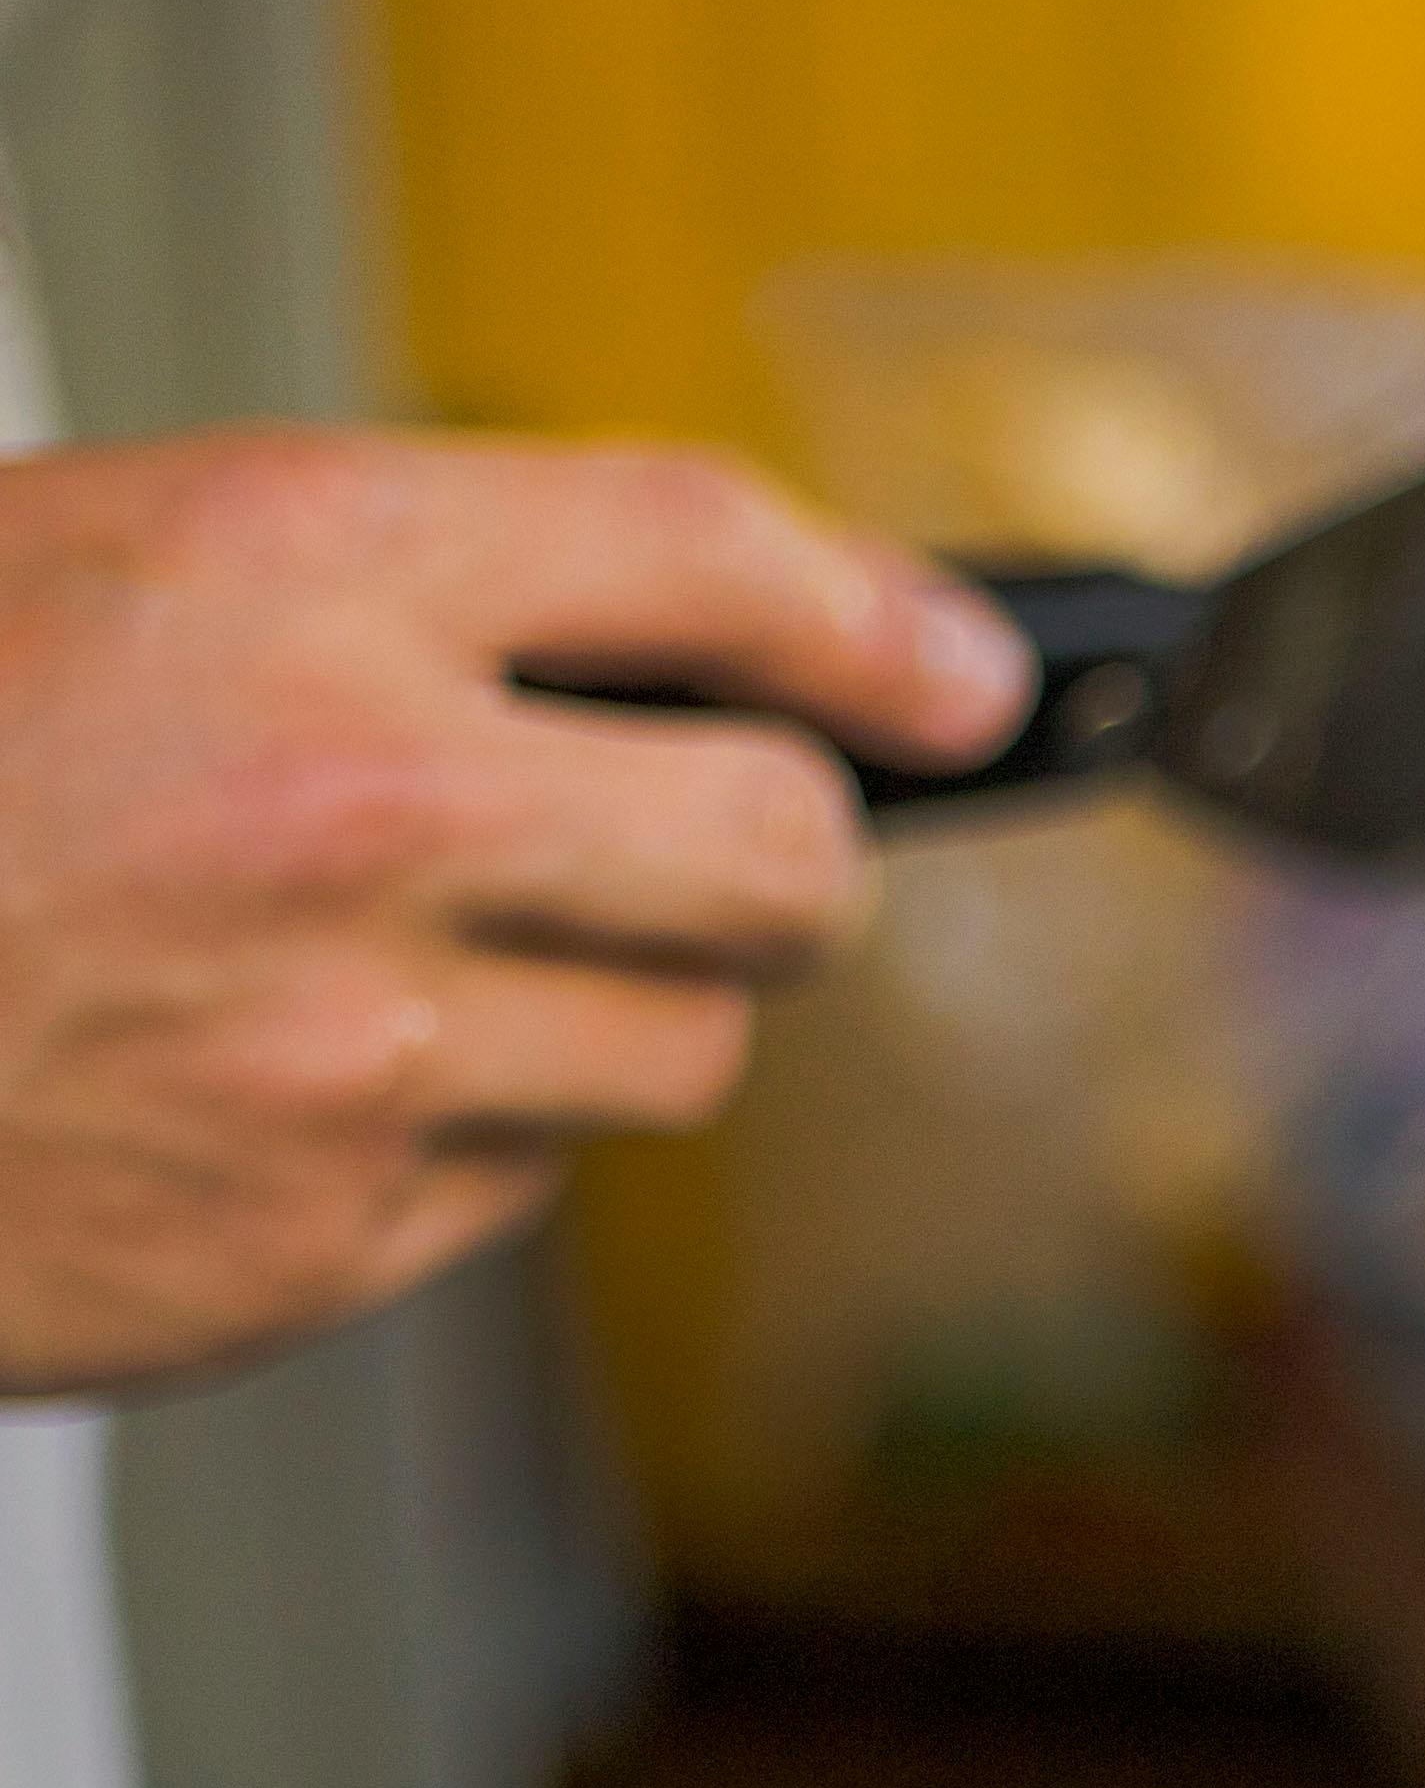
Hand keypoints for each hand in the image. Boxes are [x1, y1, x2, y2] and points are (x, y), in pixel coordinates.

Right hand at [0, 426, 1033, 1394]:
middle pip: (789, 853)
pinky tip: (284, 1079)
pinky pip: (518, 1187)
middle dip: (789, 856)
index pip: (714, 558)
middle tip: (725, 849)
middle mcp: (353, 799)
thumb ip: (386, 593)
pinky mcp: (312, 1230)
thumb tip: (684, 655)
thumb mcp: (82, 563)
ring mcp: (344, 1039)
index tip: (971, 674)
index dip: (888, 619)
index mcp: (281, 570)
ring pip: (682, 1045)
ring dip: (614, 1008)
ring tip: (420, 961)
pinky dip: (454, 1140)